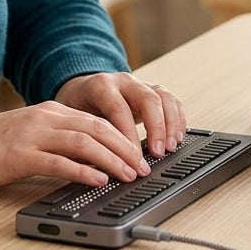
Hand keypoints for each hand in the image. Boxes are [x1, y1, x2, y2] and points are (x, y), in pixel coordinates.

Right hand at [0, 100, 152, 190]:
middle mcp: (45, 118)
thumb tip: (94, 161)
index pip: (96, 120)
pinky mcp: (21, 155)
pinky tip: (98, 180)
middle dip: (125, 148)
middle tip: (143, 167)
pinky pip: (59, 161)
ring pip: (83, 142)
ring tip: (129, 175)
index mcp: (49, 111)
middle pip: (96, 128)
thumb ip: (60, 142)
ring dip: (111, 159)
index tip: (139, 154)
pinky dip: (82, 170)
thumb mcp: (31, 136)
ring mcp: (33, 135)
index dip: (122, 137)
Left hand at [54, 73, 187, 159]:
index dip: (128, 136)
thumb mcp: (72, 119)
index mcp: (100, 86)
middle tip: (158, 153)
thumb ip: (83, 138)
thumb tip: (93, 168)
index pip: (118, 108)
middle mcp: (123, 82)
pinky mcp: (152, 91)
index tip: (134, 160)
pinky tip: (177, 137)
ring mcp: (140, 84)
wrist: (81, 88)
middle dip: (156, 128)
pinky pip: (171, 100)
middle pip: (147, 98)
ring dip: (171, 123)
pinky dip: (178, 119)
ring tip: (171, 147)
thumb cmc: (76, 106)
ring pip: (163, 97)